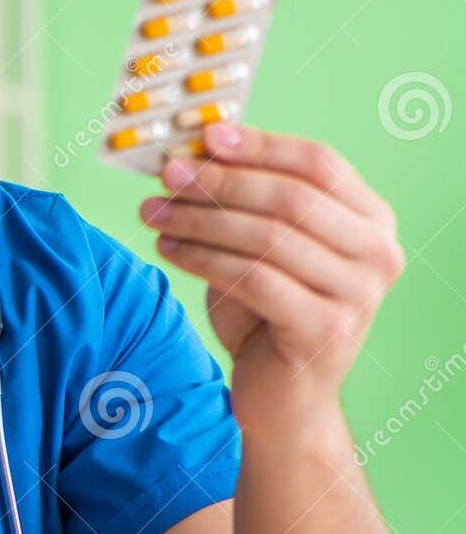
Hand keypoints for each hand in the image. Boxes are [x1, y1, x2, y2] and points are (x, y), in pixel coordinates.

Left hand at [137, 122, 403, 435]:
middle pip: (290, 197)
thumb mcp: (264, 248)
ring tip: (154, 213)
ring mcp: (358, 295)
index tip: (206, 136)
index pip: (319, 163)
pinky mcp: (324, 330)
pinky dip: (203, 258)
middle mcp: (378, 255)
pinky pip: (252, 279)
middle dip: (220, 181)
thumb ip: (248, 201)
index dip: (260, 144)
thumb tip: (195, 149)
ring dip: (200, 219)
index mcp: (372, 221)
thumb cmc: (268, 313)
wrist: (283, 397)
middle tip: (167, 176)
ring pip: (267, 237)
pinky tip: (168, 249)